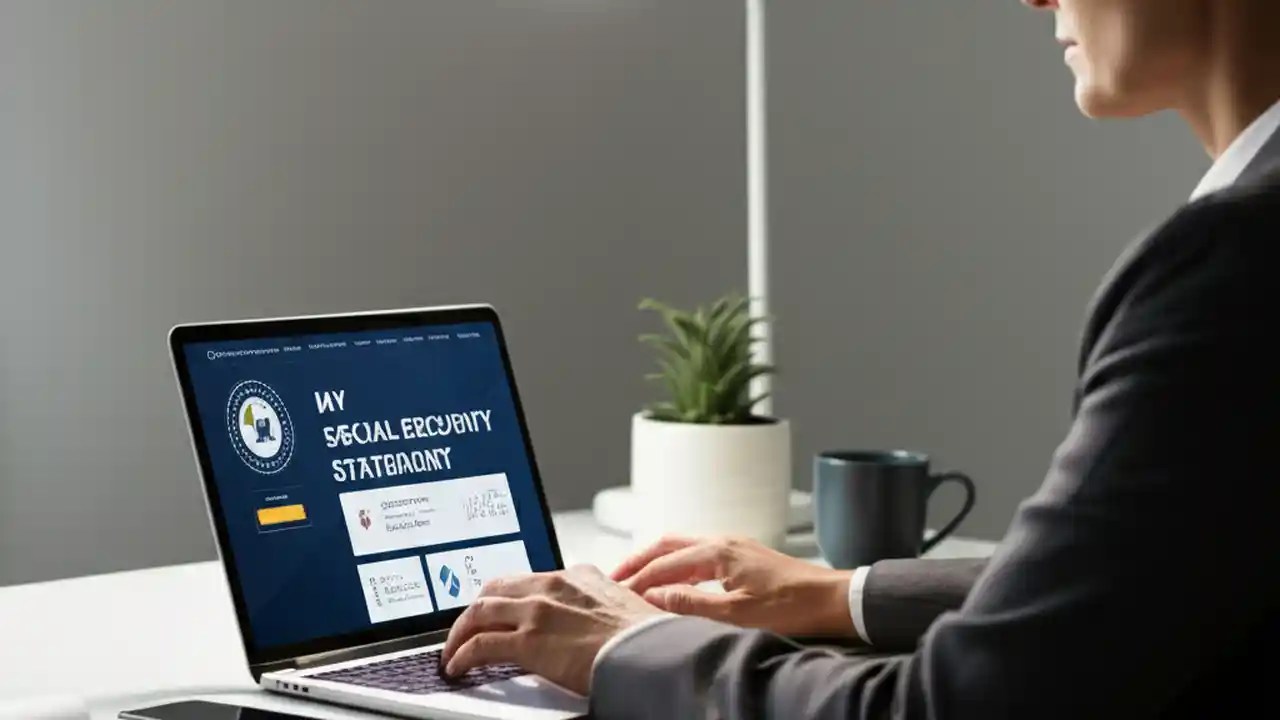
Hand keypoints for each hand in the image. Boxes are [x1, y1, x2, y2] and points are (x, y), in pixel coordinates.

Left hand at [440, 564, 663, 694]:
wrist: (651, 652)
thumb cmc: (646, 637)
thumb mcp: (623, 606)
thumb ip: (601, 604)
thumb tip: (599, 619)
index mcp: (577, 575)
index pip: (529, 579)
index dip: (508, 595)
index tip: (501, 608)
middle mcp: (552, 586)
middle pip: (496, 589)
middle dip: (477, 608)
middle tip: (468, 626)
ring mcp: (537, 611)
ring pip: (480, 612)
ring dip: (460, 632)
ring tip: (454, 650)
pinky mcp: (528, 641)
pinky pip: (480, 645)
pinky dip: (462, 655)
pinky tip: (458, 666)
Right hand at [612, 534, 854, 637]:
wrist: (831, 598)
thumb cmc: (790, 606)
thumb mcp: (737, 613)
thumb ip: (692, 602)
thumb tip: (655, 594)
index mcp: (717, 551)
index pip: (664, 562)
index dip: (638, 579)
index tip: (617, 593)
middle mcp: (723, 541)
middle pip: (669, 544)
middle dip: (640, 559)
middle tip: (615, 576)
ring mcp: (734, 547)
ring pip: (684, 547)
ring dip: (659, 561)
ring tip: (639, 578)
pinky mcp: (744, 557)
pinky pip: (700, 555)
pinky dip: (680, 565)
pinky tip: (677, 581)